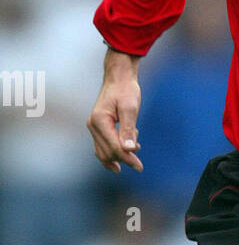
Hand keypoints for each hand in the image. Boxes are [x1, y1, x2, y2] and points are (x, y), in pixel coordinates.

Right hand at [87, 51, 142, 171]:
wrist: (118, 77)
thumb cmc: (126, 90)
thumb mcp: (130, 108)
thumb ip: (128, 129)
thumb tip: (129, 149)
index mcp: (100, 121)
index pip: (114, 147)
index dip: (127, 158)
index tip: (140, 167)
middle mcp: (93, 125)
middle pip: (107, 152)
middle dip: (123, 160)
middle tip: (139, 165)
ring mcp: (93, 126)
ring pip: (102, 152)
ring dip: (118, 157)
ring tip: (134, 155)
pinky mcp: (97, 126)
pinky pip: (103, 145)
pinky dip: (114, 151)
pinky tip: (127, 148)